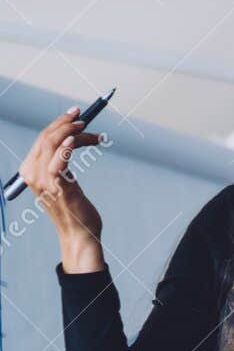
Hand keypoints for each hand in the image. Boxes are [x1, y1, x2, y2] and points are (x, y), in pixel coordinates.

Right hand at [18, 107, 105, 257]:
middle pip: (45, 138)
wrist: (79, 235)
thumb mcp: (63, 183)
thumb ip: (60, 165)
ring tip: (87, 127)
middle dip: (64, 123)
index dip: (57, 123)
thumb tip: (71, 141)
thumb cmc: (75, 209)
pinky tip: (75, 140)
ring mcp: (45, 182)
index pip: (41, 139)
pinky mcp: (60, 188)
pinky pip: (58, 163)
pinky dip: (66, 149)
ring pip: (52, 145)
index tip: (75, 115)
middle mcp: (32, 175)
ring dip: (70, 132)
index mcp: (30, 171)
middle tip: (83, 116)